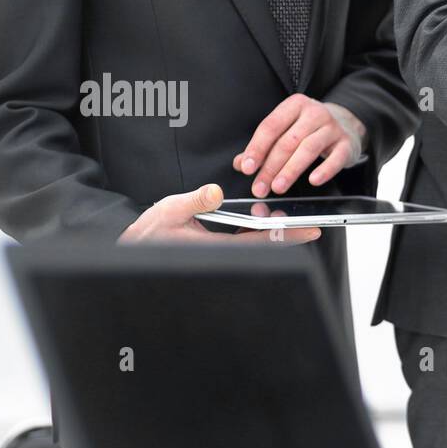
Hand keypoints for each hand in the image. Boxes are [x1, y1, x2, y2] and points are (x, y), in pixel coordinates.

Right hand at [118, 184, 320, 244]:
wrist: (136, 248)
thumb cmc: (149, 233)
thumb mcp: (170, 210)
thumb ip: (195, 201)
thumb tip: (216, 192)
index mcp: (215, 249)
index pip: (261, 243)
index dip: (287, 236)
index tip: (310, 232)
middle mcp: (223, 255)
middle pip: (265, 246)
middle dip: (286, 233)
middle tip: (307, 222)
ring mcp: (221, 254)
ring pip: (256, 244)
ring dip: (269, 229)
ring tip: (277, 214)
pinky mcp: (218, 250)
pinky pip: (244, 242)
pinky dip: (255, 230)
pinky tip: (257, 217)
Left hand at [234, 94, 365, 197]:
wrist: (347, 124)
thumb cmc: (310, 129)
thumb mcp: (286, 130)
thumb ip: (263, 146)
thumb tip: (241, 164)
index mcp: (294, 105)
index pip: (271, 126)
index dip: (257, 148)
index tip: (247, 168)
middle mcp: (314, 113)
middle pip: (288, 141)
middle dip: (271, 167)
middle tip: (260, 187)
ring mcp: (332, 128)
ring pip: (309, 149)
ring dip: (291, 170)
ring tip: (278, 187)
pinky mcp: (347, 144)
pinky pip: (336, 158)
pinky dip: (324, 170)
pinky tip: (313, 181)